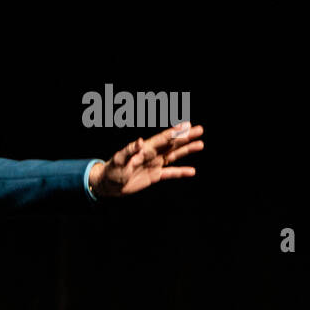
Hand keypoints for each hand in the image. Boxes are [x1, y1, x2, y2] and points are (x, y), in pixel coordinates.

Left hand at [89, 122, 203, 197]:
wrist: (108, 185)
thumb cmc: (111, 170)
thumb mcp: (119, 160)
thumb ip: (129, 151)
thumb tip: (139, 141)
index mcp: (144, 149)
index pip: (162, 139)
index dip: (174, 132)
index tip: (186, 125)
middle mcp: (152, 154)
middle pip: (172, 144)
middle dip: (186, 137)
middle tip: (200, 129)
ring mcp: (154, 164)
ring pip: (174, 156)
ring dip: (187, 150)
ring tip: (201, 144)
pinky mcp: (155, 176)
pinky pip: (170, 173)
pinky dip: (181, 172)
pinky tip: (192, 171)